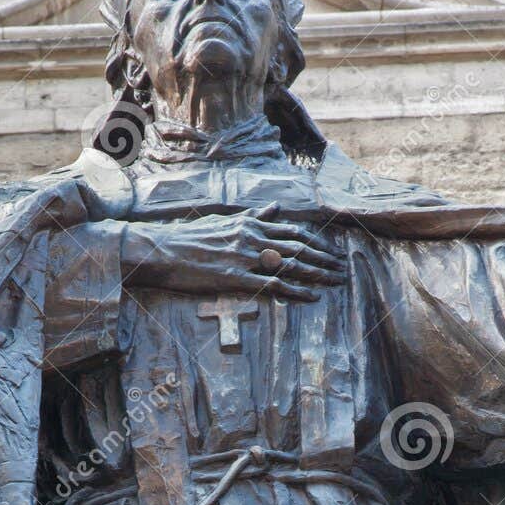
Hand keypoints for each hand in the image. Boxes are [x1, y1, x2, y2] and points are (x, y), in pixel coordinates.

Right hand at [120, 202, 347, 301]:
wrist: (163, 250)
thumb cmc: (190, 237)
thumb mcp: (224, 220)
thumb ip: (253, 217)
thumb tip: (275, 209)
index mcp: (250, 224)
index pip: (291, 231)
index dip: (315, 242)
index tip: (331, 250)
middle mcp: (253, 237)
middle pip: (297, 247)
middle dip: (323, 258)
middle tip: (341, 268)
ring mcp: (246, 257)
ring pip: (290, 264)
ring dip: (316, 274)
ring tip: (335, 281)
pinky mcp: (237, 278)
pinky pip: (273, 284)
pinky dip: (295, 290)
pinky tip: (311, 296)